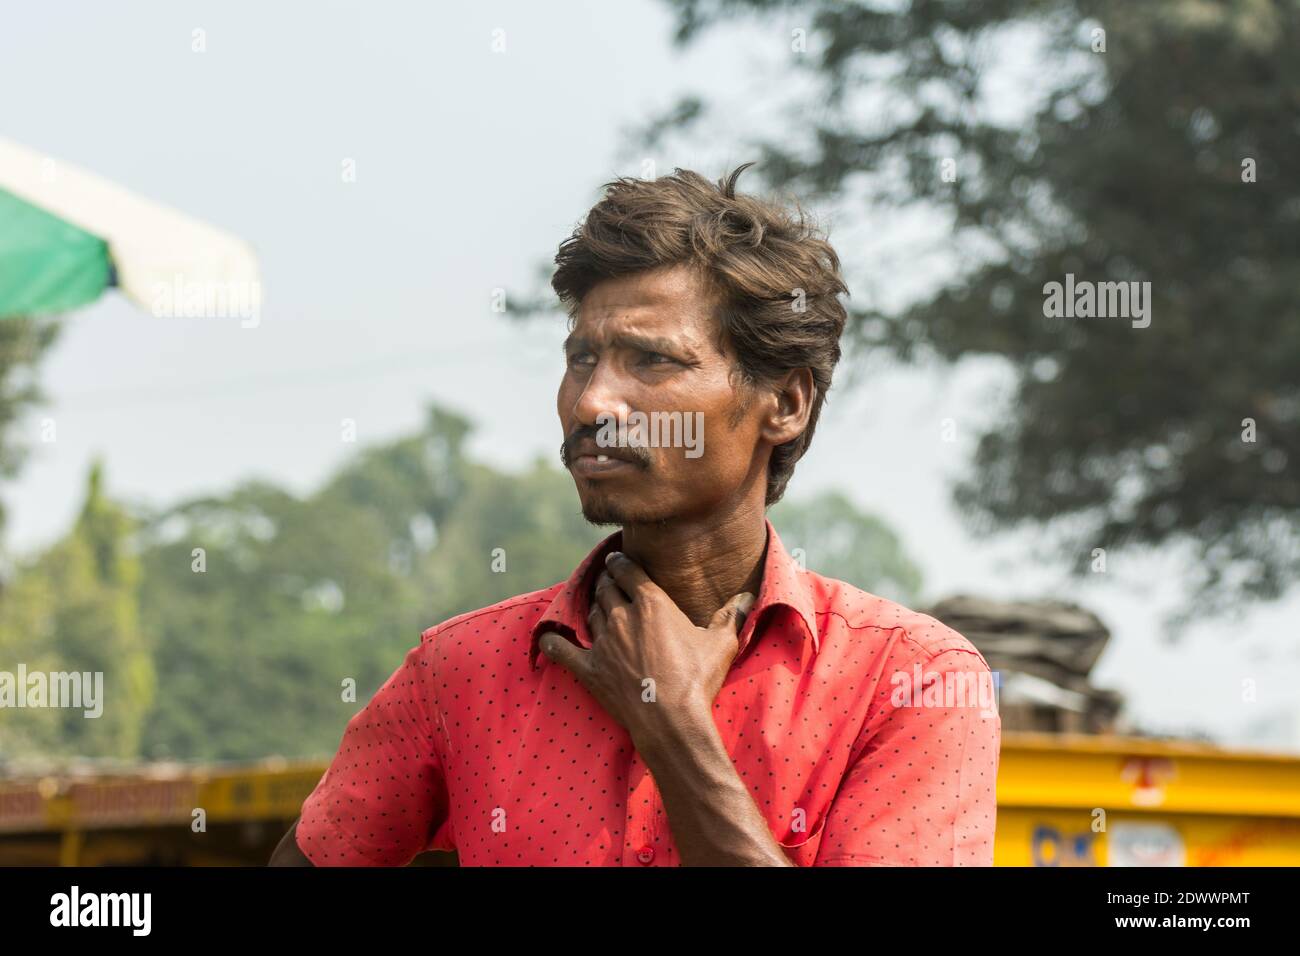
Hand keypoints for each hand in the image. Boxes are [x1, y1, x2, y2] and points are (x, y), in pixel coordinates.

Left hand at [538, 551, 754, 747]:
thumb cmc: (698, 680)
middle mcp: (623, 616)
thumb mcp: (721, 644)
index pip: (628, 570)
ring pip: (591, 612)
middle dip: (606, 580)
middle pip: (605, 587)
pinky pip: (562, 650)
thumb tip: (747, 597)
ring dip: (592, 605)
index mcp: (652, 603)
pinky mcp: (589, 669)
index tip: (618, 558)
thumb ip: (731, 616)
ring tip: (596, 604)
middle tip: (608, 580)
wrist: (671, 720)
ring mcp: (603, 642)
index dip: (621, 561)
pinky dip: (552, 642)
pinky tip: (546, 638)